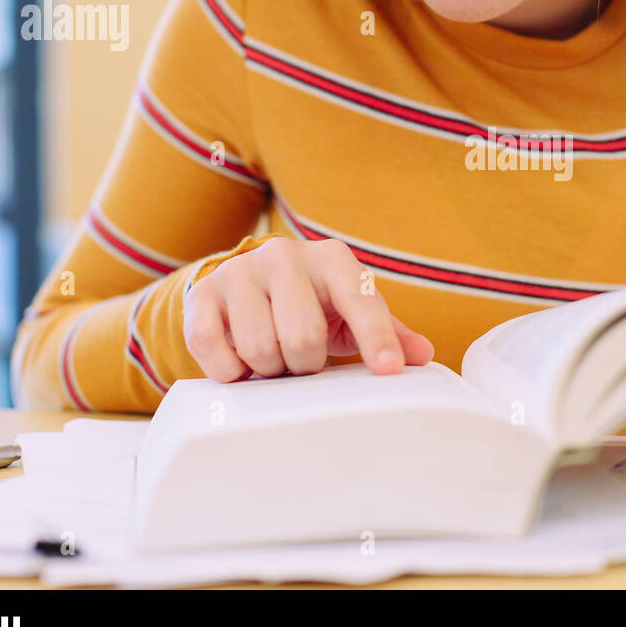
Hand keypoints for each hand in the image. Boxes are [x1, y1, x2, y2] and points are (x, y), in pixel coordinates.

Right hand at [183, 237, 434, 381]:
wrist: (247, 281)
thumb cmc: (314, 302)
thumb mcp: (351, 311)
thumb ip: (388, 331)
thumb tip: (423, 354)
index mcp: (332, 259)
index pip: (360, 301)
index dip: (376, 338)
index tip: (388, 370)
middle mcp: (285, 256)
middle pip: (303, 336)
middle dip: (306, 364)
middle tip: (304, 362)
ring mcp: (240, 272)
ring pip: (259, 347)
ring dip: (270, 369)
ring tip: (276, 357)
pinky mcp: (202, 295)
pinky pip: (212, 349)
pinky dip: (230, 370)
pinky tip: (241, 362)